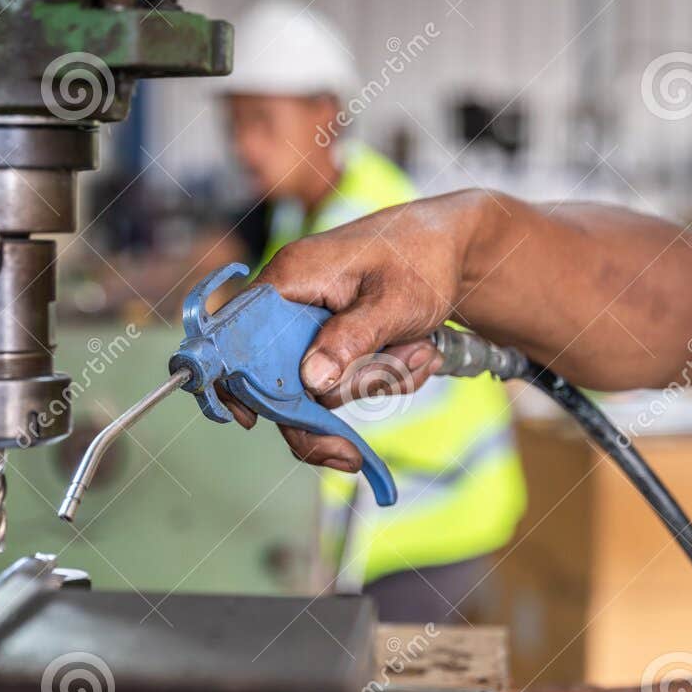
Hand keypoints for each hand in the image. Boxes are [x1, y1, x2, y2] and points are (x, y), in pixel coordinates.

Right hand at [228, 193, 487, 470]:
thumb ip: (350, 340)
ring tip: (419, 347)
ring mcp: (312, 326)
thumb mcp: (394, 300)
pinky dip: (384, 377)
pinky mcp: (335, 342)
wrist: (455, 247)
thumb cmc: (423, 257)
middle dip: (338, 396)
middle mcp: (291, 305)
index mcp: (290, 280)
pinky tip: (416, 351)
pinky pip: (347, 381)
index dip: (238, 381)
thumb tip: (311, 383)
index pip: (236, 336)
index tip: (251, 421)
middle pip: (283, 378)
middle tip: (357, 444)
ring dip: (376, 379)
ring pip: (324, 387)